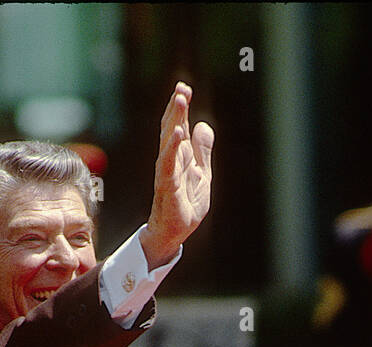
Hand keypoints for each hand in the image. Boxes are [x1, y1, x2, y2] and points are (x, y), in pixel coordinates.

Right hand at [142, 82, 213, 268]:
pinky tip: (178, 132)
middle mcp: (170, 161)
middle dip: (176, 108)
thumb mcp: (202, 174)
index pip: (178, 126)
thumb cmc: (185, 205)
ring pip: (169, 141)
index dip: (180, 108)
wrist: (174, 233)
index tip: (183, 87)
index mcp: (179, 157)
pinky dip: (173, 147)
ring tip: (180, 101)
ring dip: (174, 119)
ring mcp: (167, 173)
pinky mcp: (167, 187)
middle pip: (171, 128)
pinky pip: (168, 163)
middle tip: (182, 87)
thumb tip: (204, 125)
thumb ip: (202, 151)